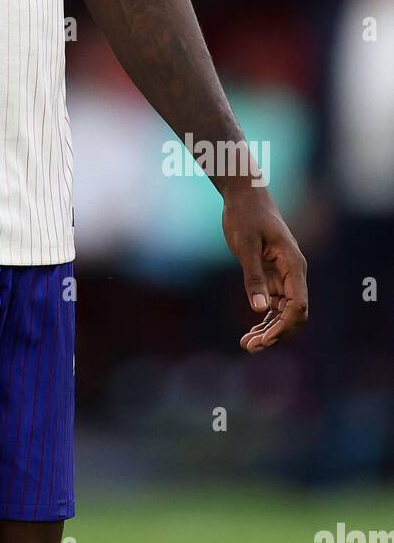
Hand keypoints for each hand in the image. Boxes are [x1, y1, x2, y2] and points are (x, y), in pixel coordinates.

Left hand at [222, 190, 308, 352]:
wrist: (244, 196)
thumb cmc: (245, 215)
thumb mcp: (245, 245)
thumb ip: (253, 276)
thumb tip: (260, 309)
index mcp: (294, 265)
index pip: (298, 305)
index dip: (284, 326)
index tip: (263, 339)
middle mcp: (294, 273)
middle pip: (294, 314)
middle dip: (276, 333)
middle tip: (250, 346)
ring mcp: (284, 276)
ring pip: (283, 312)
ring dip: (269, 330)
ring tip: (247, 345)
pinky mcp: (272, 276)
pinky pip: (274, 304)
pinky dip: (264, 319)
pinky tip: (250, 332)